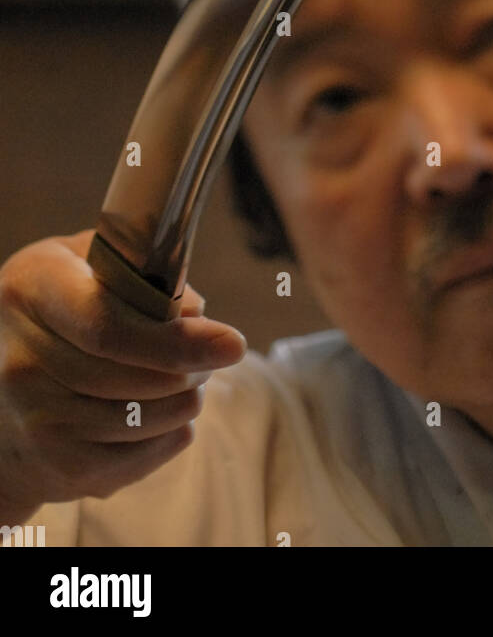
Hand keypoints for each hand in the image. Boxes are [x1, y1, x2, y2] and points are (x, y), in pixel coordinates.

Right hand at [0, 229, 245, 524]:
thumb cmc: (51, 313)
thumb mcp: (75, 264)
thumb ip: (135, 270)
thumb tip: (195, 311)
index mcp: (30, 291)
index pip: (110, 327)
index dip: (179, 339)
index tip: (233, 343)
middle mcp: (22, 361)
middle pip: (139, 377)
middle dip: (194, 367)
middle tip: (214, 354)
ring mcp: (38, 421)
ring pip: (149, 417)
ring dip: (187, 398)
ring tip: (187, 379)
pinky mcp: (59, 466)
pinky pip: (144, 454)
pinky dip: (171, 432)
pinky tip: (165, 412)